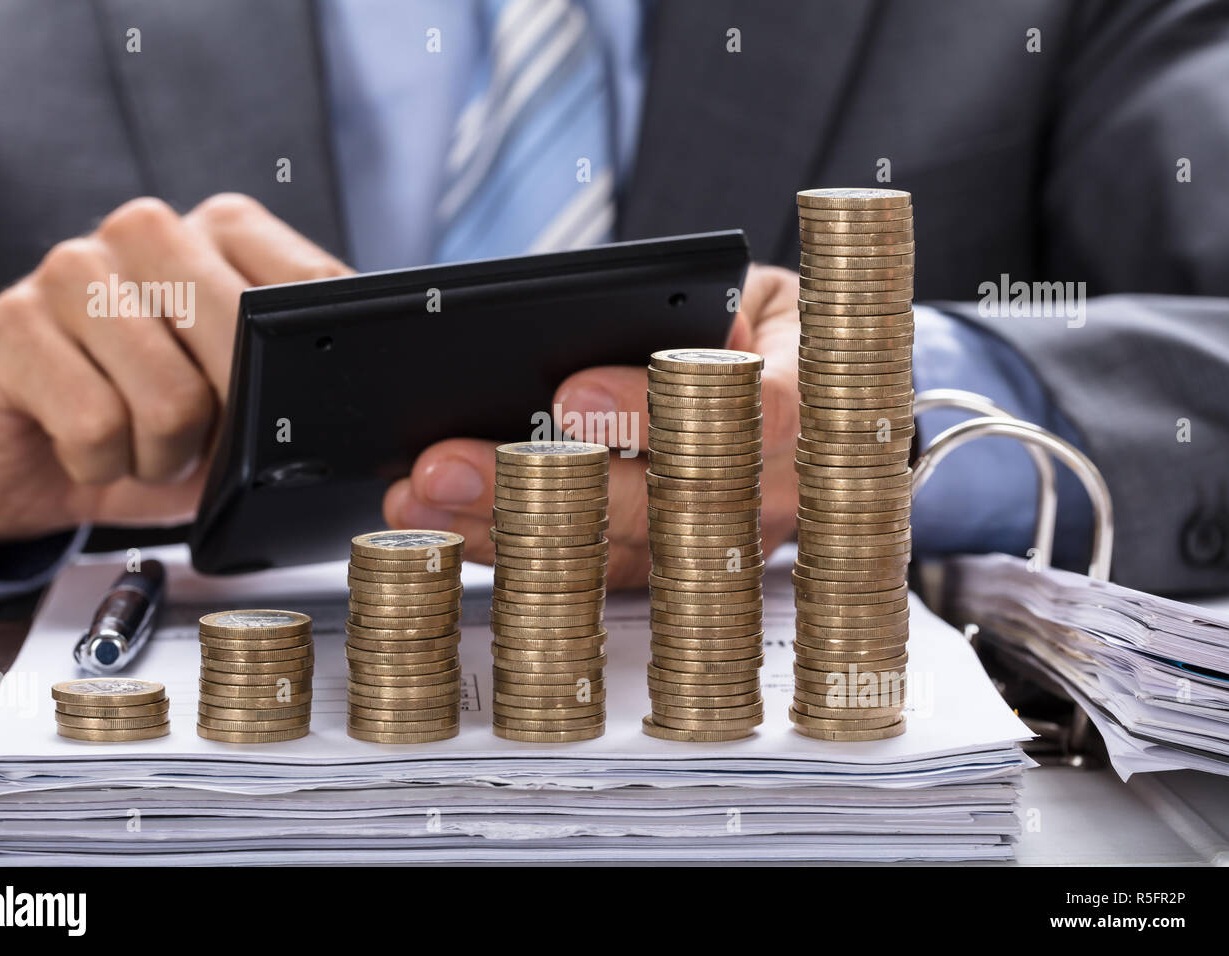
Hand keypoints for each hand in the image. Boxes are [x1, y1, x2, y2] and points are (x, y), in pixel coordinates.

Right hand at [0, 193, 350, 543]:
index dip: (312, 368)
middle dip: (232, 425)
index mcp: (223, 230)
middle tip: (199, 437)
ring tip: (141, 444)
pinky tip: (87, 447)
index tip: (293, 406)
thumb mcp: (240, 394)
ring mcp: (74, 269)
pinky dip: (103, 465)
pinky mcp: (10, 324)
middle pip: (245, 344)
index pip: (313, 288)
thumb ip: (294, 371)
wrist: (22, 457)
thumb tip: (366, 391)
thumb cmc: (145, 416)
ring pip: (174, 398)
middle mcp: (149, 230)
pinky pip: (98, 426)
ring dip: (163, 455)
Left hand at [383, 263, 800, 587]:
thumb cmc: (766, 337)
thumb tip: (619, 320)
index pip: (740, 413)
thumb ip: (709, 308)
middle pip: (653, 505)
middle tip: (444, 463)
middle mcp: (765, 491)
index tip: (568, 392)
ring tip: (420, 497)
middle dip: (539, 485)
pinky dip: (507, 547)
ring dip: (504, 528)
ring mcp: (713, 544)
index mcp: (799, 403)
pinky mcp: (663, 569)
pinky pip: (586, 572)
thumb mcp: (756, 298)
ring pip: (606, 550)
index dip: (651, 407)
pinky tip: (442, 526)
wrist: (808, 401)